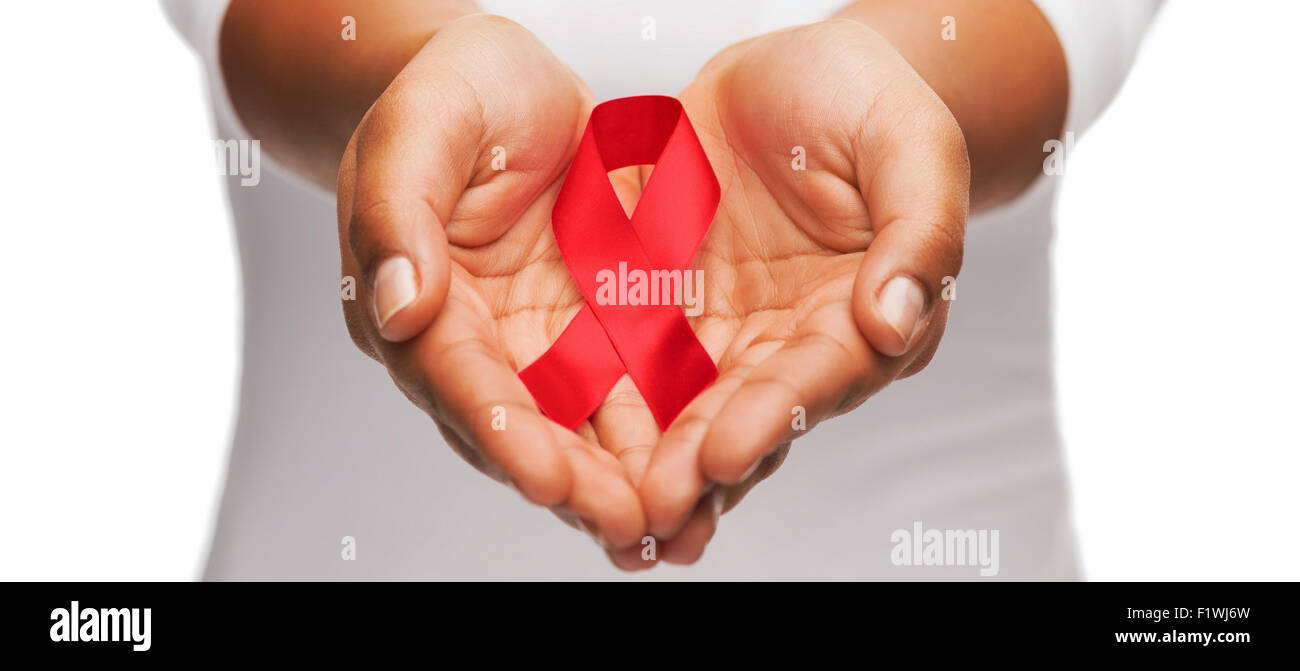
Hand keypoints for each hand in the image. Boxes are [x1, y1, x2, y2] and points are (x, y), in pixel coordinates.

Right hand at [336, 15, 654, 558]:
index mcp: (418, 299)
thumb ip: (398, 213)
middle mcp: (477, 339)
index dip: (500, 428)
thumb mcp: (422, 127)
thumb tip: (398, 306)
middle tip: (626, 523)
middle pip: (522, 422)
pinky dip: (662, 434)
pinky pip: (630, 390)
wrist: (512, 85)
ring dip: (621, 479)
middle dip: (572, 481)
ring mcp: (540, 340)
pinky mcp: (596, 331)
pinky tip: (703, 471)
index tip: (544, 476)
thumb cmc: (456, 93)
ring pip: (579, 425)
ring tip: (672, 524)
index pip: (456, 376)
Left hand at [638, 20, 970, 562]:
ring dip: (651, 462)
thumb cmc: (862, 96)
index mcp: (863, 313)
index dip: (774, 415)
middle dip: (700, 465)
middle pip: (746, 412)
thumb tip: (896, 321)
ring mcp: (727, 329)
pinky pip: (632, 361)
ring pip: (685, 408)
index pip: (820, 374)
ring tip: (612, 513)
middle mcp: (794, 339)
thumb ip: (918, 230)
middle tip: (655, 508)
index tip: (727, 451)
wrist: (788, 71)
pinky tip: (573, 450)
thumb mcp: (908, 142)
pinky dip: (607, 409)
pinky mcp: (668, 309)